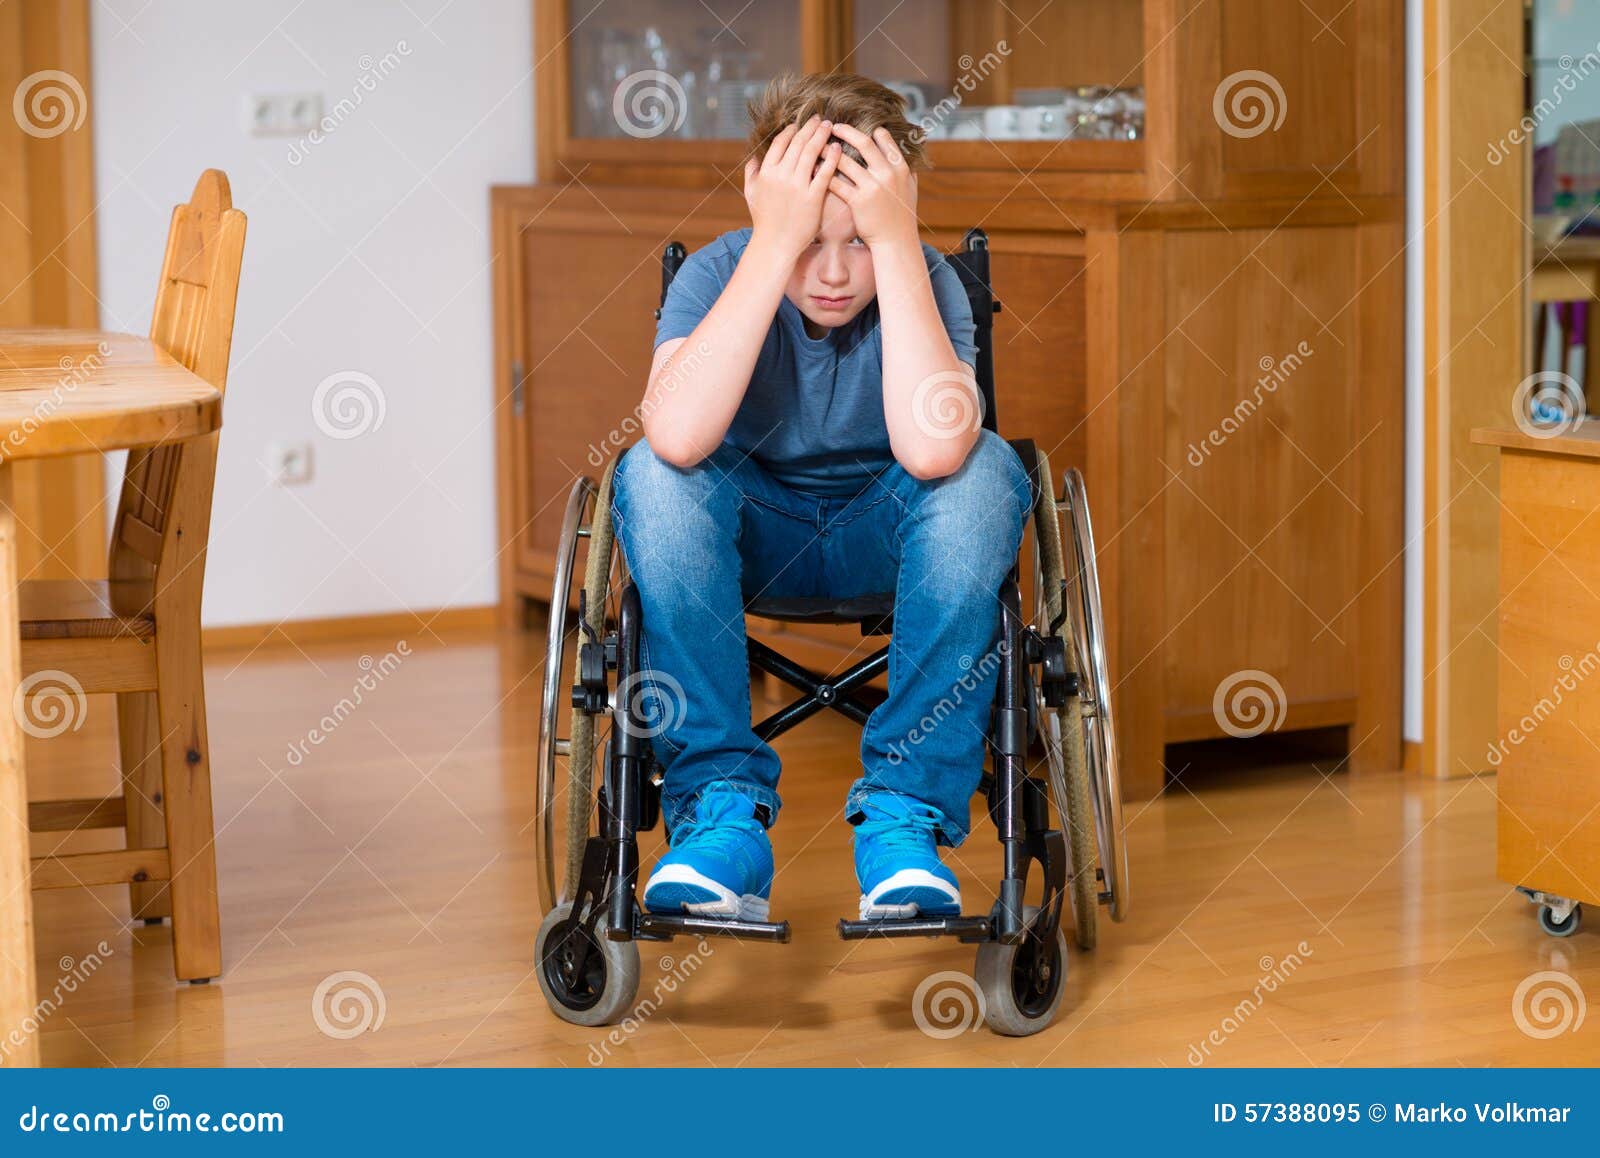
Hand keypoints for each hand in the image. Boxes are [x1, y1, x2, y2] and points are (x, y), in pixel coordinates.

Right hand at [743, 114, 842, 261]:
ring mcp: (797, 186)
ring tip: (829, 126)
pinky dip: (831, 157)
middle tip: (819, 118)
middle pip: (798, 143)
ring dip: (821, 136)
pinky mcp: (812, 197)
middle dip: (810, 127)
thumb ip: (751, 173)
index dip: (791, 130)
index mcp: (766, 172)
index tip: (799, 124)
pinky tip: (837, 148)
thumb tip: (754, 157)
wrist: (775, 244)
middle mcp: (781, 175)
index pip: (780, 142)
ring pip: (811, 152)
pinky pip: (824, 172)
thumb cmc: (764, 221)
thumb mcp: (751, 194)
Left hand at [825, 123, 918, 248]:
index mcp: (900, 167)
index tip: (855, 127)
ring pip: (846, 161)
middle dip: (846, 131)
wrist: (895, 242)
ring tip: (817, 146)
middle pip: (864, 143)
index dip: (867, 130)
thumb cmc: (901, 216)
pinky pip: (837, 183)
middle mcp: (888, 174)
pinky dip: (824, 174)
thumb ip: (907, 170)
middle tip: (832, 127)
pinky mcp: (858, 201)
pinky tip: (815, 169)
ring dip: (829, 151)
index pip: (883, 139)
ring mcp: (873, 187)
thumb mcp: (910, 189)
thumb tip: (905, 152)